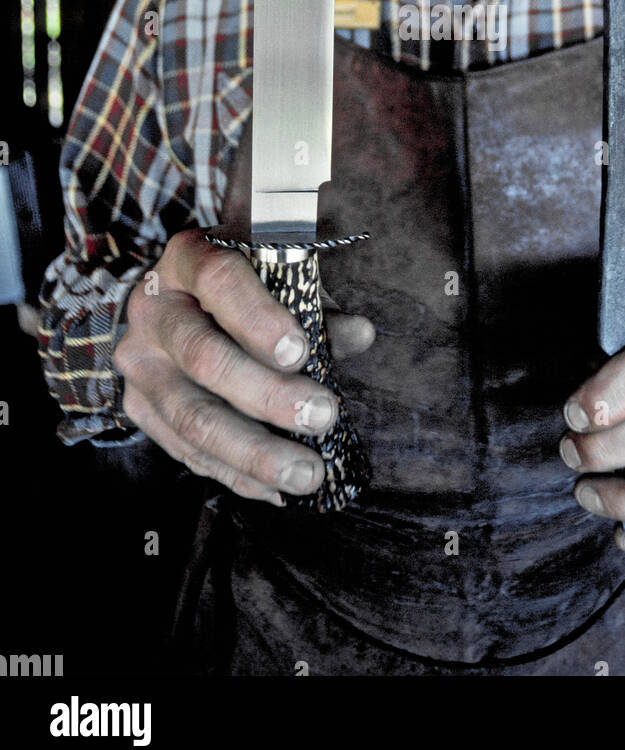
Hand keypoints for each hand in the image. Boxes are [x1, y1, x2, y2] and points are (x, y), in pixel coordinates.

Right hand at [113, 228, 375, 504]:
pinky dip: (235, 475)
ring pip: (192, 417)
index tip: (301, 352)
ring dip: (254, 453)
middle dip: (268, 396)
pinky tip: (277, 490)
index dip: (259, 319)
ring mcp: (141, 364)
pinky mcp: (139, 408)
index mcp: (189, 259)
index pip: (220, 281)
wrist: (165, 298)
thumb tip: (359, 335)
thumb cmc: (237, 283)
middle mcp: (155, 310)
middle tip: (322, 416)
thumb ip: (313, 304)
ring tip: (306, 474)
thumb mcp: (272, 273)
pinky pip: (187, 451)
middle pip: (205, 358)